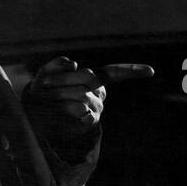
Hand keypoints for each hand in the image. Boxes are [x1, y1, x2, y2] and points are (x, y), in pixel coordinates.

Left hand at [24, 58, 153, 132]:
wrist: (35, 118)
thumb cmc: (43, 93)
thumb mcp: (46, 74)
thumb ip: (57, 65)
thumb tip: (74, 64)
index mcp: (93, 80)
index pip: (114, 73)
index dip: (132, 71)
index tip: (151, 71)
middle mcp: (99, 94)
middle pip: (89, 77)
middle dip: (63, 79)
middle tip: (44, 84)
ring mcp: (96, 108)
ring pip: (81, 93)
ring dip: (58, 93)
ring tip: (46, 98)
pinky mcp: (90, 121)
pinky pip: (80, 109)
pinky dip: (64, 107)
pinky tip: (58, 112)